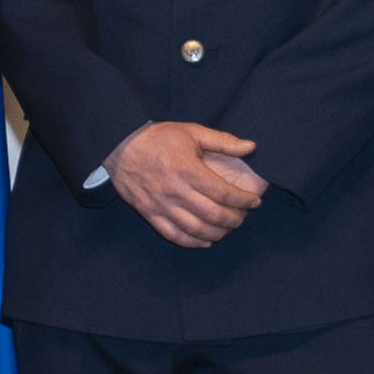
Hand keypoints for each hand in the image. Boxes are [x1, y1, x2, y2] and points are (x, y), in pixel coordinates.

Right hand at [105, 121, 267, 248]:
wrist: (119, 146)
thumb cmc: (157, 137)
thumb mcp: (190, 131)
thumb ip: (222, 141)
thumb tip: (251, 147)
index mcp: (187, 169)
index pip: (223, 192)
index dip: (243, 200)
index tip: (254, 201)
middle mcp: (175, 190)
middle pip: (213, 214)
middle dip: (234, 218)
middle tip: (243, 215)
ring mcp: (161, 204)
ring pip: (195, 229)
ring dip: (217, 233)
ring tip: (228, 228)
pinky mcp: (149, 213)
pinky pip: (173, 235)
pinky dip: (192, 242)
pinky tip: (206, 240)